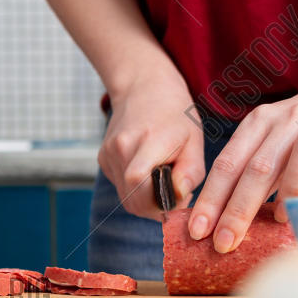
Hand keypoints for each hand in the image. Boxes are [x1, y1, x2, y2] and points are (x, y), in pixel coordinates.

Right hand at [98, 68, 206, 218]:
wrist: (143, 89)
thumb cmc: (175, 115)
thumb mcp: (194, 140)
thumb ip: (190, 173)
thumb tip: (179, 200)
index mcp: (145, 141)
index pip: (138, 184)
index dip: (158, 203)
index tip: (180, 201)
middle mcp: (119, 149)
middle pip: (131, 199)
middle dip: (155, 208)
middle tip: (176, 197)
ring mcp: (107, 154)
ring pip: (126, 197)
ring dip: (146, 199)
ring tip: (164, 181)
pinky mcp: (103, 159)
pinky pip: (121, 187)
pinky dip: (137, 189)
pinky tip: (150, 171)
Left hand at [188, 88, 297, 250]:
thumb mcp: (268, 146)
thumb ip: (249, 174)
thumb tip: (220, 222)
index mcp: (257, 124)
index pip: (228, 164)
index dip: (211, 199)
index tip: (198, 231)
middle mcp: (288, 118)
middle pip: (260, 165)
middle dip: (239, 208)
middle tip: (226, 242)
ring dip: (293, 188)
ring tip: (283, 220)